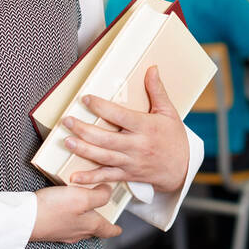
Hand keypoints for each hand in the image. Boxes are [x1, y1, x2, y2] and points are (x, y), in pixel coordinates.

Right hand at [30, 184, 121, 242]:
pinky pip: (64, 224)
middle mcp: (76, 232)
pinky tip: (63, 209)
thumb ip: (99, 196)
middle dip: (100, 223)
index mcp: (89, 226)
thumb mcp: (82, 198)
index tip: (119, 229)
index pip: (107, 230)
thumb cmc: (53, 210)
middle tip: (104, 215)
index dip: (115, 229)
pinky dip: (69, 217)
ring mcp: (62, 232)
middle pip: (93, 229)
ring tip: (85, 209)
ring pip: (79, 227)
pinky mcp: (49, 228)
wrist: (23, 220)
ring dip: (84, 219)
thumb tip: (108, 192)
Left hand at [60, 66, 189, 193]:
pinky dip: (89, 179)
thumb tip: (152, 69)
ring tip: (67, 141)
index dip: (102, 107)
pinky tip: (74, 177)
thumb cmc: (174, 138)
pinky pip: (106, 177)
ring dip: (83, 150)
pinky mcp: (127, 174)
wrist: (182, 169)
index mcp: (146, 127)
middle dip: (84, 130)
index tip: (86, 99)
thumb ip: (157, 91)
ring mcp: (131, 162)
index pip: (120, 116)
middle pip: (106, 139)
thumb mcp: (169, 112)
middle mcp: (137, 146)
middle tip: (67, 121)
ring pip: (103, 157)